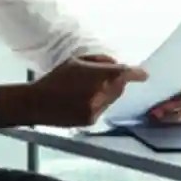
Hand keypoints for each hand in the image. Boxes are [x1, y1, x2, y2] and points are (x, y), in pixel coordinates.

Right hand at [28, 56, 148, 126]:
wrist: (37, 103)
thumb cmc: (55, 79)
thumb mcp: (76, 61)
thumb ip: (99, 61)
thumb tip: (114, 64)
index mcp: (99, 76)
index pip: (124, 73)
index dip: (136, 73)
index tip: (144, 75)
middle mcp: (101, 94)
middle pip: (120, 87)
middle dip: (116, 82)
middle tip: (99, 78)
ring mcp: (96, 108)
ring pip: (111, 99)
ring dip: (106, 93)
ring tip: (84, 90)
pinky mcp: (91, 120)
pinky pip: (102, 109)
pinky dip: (97, 104)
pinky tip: (80, 101)